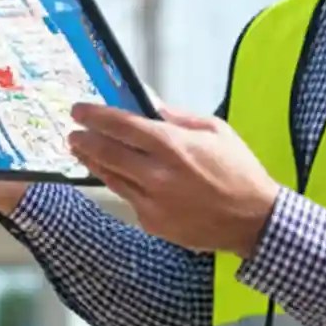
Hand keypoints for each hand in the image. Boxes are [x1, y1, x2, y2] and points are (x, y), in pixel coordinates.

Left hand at [67, 102, 279, 258]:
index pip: (122, 125)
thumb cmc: (238, 170)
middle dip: (84, 139)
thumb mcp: (214, 130)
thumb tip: (148, 102)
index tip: (79, 109)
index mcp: (173, 146)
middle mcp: (158, 175)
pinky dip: (120, 183)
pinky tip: (114, 174)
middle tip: (72, 131)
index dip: (96, 115)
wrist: (253, 220)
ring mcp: (153, 202)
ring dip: (93, 161)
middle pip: (107, 152)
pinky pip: (128, 198)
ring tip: (81, 150)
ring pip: (111, 177)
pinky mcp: (153, 223)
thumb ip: (176, 117)